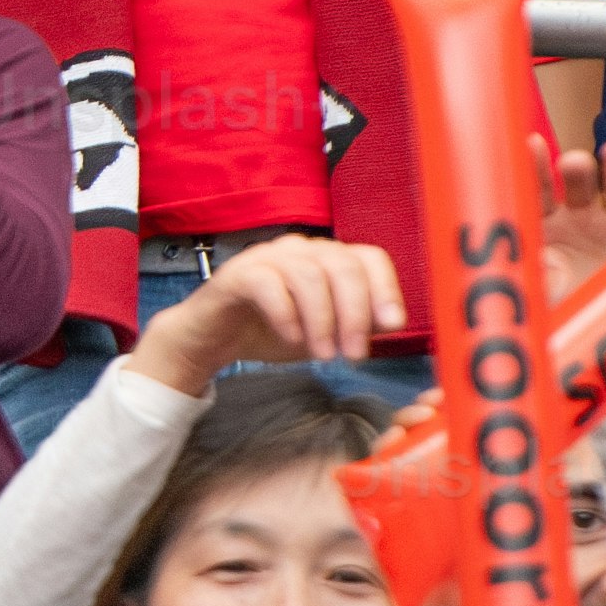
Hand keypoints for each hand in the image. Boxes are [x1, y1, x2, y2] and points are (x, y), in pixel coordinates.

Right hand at [133, 232, 400, 394]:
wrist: (213, 339)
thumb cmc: (272, 332)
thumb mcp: (326, 333)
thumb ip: (359, 324)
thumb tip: (392, 322)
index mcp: (327, 259)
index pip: (369, 258)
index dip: (385, 289)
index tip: (392, 326)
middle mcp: (301, 250)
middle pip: (342, 265)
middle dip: (355, 314)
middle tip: (354, 355)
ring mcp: (268, 257)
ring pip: (308, 275)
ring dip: (322, 320)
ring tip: (324, 355)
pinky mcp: (238, 274)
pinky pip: (268, 284)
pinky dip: (286, 314)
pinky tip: (291, 339)